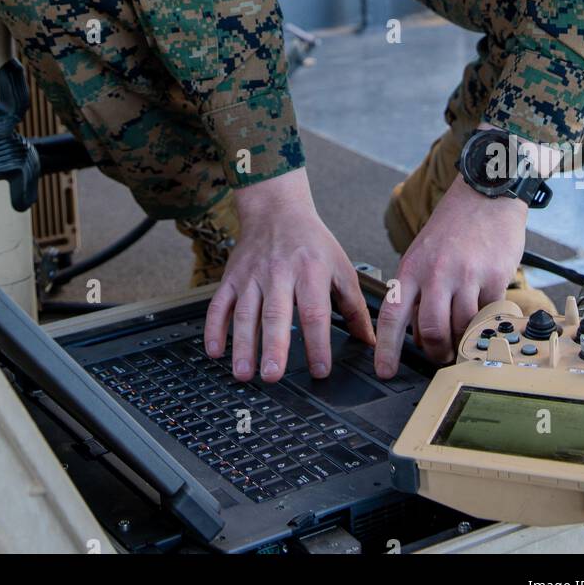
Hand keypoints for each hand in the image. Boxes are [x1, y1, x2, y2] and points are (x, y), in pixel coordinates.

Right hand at [203, 168, 375, 382]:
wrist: (276, 209)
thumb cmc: (311, 242)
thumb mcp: (340, 268)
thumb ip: (354, 307)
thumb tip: (369, 341)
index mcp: (310, 271)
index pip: (315, 312)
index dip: (318, 343)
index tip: (320, 370)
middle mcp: (278, 272)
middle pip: (275, 313)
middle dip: (273, 347)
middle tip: (273, 376)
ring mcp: (251, 275)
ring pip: (244, 313)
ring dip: (242, 345)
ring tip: (244, 374)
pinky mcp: (231, 277)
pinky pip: (218, 304)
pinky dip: (214, 329)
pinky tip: (215, 352)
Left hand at [375, 172, 527, 373]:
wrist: (485, 196)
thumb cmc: (453, 226)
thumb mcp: (422, 253)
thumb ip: (417, 288)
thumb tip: (416, 331)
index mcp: (412, 267)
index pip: (393, 314)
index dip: (386, 348)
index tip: (384, 371)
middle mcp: (437, 272)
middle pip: (431, 330)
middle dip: (435, 352)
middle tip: (441, 355)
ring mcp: (467, 275)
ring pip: (462, 327)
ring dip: (462, 339)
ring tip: (463, 334)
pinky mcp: (495, 277)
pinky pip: (489, 315)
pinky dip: (486, 321)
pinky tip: (484, 312)